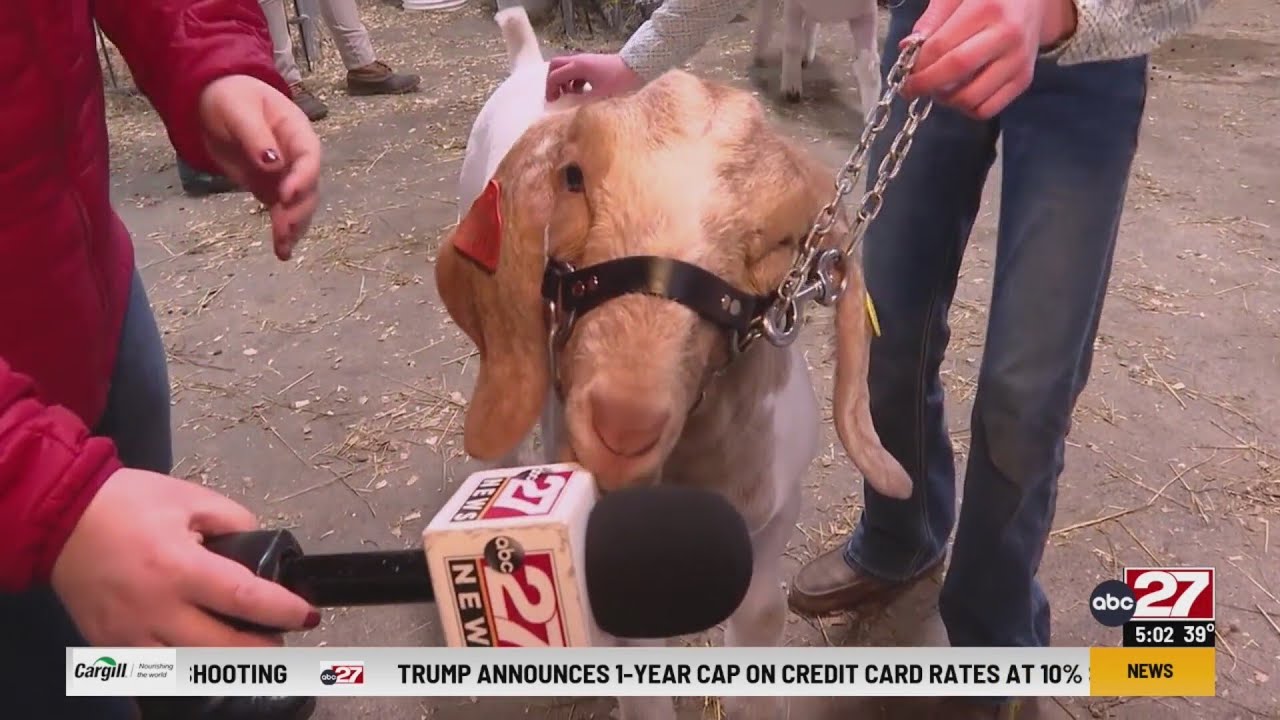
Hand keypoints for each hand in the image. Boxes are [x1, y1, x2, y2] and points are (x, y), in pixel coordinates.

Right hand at [51, 468, 319, 646]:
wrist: (60, 518)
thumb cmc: (127, 504)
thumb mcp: (190, 497)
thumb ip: (234, 521)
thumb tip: (261, 549)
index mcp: (179, 567)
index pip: (244, 598)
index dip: (282, 610)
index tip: (308, 615)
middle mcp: (155, 608)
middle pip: (223, 649)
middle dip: (263, 651)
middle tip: (284, 641)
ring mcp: (130, 634)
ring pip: (189, 670)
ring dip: (226, 667)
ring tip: (250, 653)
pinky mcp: (110, 646)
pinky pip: (155, 673)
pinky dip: (184, 671)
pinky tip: (205, 662)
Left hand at [198, 75, 322, 260]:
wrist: (213, 102)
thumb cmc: (230, 97)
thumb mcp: (239, 110)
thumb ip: (255, 136)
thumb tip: (272, 164)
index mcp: (296, 131)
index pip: (309, 157)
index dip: (302, 178)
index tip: (286, 195)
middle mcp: (297, 157)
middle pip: (308, 187)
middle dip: (298, 210)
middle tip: (284, 228)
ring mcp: (286, 175)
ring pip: (299, 206)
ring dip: (294, 228)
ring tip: (284, 249)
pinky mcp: (271, 189)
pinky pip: (282, 212)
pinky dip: (283, 231)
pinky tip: (282, 250)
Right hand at [546, 54, 642, 100]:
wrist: (640, 68)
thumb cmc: (620, 82)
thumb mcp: (599, 97)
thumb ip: (581, 104)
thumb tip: (568, 112)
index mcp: (578, 66)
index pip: (554, 76)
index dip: (550, 90)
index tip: (552, 103)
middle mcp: (580, 60)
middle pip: (556, 66)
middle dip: (552, 81)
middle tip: (556, 96)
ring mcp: (588, 61)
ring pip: (567, 68)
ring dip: (564, 81)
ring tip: (571, 97)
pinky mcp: (595, 64)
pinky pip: (577, 71)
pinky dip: (575, 81)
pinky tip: (583, 93)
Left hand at [901, 0, 1077, 117]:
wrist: (1032, 2)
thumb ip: (932, 19)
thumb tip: (907, 48)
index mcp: (987, 8)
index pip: (942, 46)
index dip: (918, 64)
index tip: (904, 73)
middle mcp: (1007, 35)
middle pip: (957, 70)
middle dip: (926, 84)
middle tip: (910, 89)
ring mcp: (1019, 60)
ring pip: (972, 97)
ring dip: (945, 99)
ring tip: (938, 88)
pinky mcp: (1024, 79)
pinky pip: (988, 109)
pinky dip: (967, 108)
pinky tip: (960, 92)